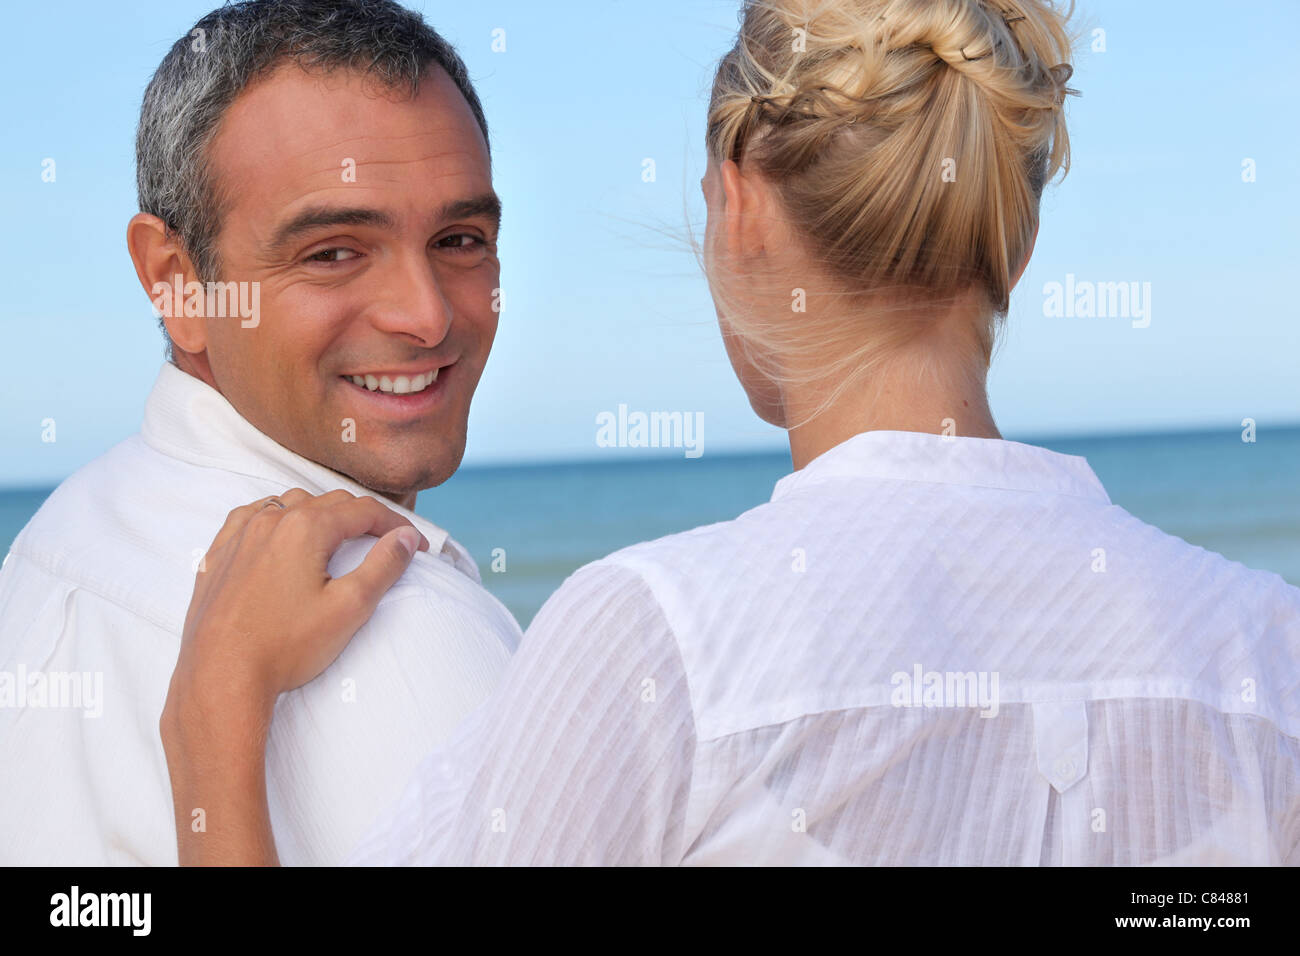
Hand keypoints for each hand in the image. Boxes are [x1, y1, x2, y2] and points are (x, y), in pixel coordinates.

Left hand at [159, 488, 427, 864]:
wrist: (220, 677)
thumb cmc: (286, 646)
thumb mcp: (349, 608)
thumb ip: (384, 566)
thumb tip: (406, 538)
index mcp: (306, 528)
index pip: (364, 510)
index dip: (396, 524)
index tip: (416, 544)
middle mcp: (270, 520)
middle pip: (330, 502)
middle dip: (362, 518)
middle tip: (384, 543)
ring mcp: (240, 535)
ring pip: (289, 504)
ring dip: (320, 514)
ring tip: (338, 540)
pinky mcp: (218, 554)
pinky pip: (251, 518)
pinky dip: (276, 519)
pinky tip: (281, 536)